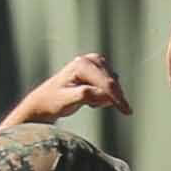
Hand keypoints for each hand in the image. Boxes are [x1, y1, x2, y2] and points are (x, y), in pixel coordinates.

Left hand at [2, 53, 126, 127]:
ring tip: (88, 103)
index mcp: (82, 64)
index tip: (127, 111)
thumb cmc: (51, 101)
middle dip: (110, 98)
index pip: (106, 83)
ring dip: (105, 97)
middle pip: (112, 82)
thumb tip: (104, 94)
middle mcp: (90, 60)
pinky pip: (111, 85)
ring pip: (113, 84)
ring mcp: (95, 63)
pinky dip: (104, 95)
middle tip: (93, 106)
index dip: (117, 98)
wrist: (44, 102)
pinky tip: (91, 99)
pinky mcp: (98, 70)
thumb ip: (84, 95)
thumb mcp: (65, 100)